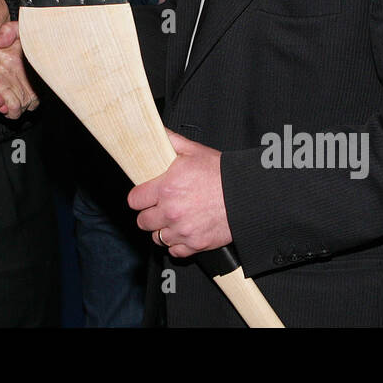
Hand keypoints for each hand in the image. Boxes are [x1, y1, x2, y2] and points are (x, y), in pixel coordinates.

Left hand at [127, 130, 231, 257]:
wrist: (247, 195)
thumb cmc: (223, 173)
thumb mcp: (194, 150)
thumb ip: (169, 141)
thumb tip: (154, 131)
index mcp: (166, 187)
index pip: (134, 200)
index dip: (139, 197)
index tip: (144, 196)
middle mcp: (171, 211)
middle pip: (142, 221)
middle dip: (149, 214)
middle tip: (159, 207)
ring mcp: (183, 230)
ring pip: (157, 238)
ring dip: (162, 229)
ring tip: (172, 219)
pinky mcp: (195, 244)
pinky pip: (174, 251)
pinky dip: (177, 244)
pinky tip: (183, 231)